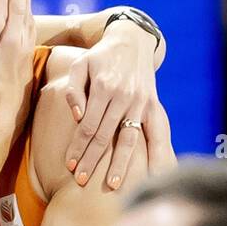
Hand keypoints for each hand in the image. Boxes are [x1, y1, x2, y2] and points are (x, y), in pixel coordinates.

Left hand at [63, 20, 169, 186]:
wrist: (132, 40)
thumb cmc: (100, 56)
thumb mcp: (81, 64)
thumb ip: (74, 90)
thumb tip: (77, 117)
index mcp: (104, 86)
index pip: (88, 125)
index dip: (78, 147)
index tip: (70, 165)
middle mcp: (124, 96)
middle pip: (105, 136)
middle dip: (93, 161)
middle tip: (81, 181)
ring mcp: (140, 102)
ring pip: (129, 139)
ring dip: (120, 164)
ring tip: (113, 185)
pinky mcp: (152, 105)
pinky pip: (155, 133)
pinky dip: (156, 154)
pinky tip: (153, 173)